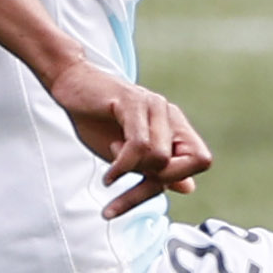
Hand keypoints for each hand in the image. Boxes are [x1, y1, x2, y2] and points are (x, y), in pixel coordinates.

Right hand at [49, 61, 212, 215]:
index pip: (201, 160)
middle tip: (127, 182)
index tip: (147, 186)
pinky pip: (139, 145)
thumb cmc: (98, 120)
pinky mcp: (132, 101)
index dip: (178, 178)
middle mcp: (169, 114)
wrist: (71, 85)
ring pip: (162, 157)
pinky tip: (110, 174)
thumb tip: (189, 187)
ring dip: (134, 171)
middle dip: (155, 182)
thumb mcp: (130, 155)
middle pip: (189, 162)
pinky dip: (123, 166)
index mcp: (173, 126)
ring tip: (113, 169)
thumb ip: (157, 170)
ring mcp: (153, 105)